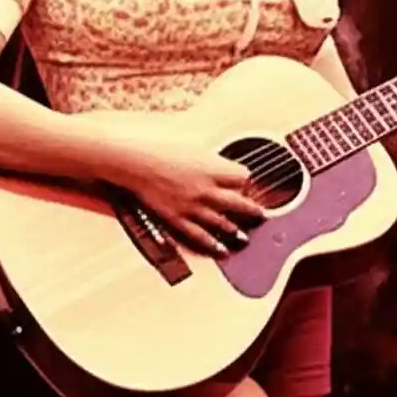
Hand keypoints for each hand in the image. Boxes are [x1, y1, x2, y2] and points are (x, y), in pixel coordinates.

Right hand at [109, 130, 265, 256]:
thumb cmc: (159, 149)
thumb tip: (217, 165)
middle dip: (252, 211)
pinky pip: (200, 235)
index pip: (242, 177)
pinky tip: (221, 249)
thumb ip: (207, 160)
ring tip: (244, 237)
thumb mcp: (190, 147)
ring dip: (236, 231)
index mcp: (212, 167)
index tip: (243, 184)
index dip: (244, 181)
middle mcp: (207, 188)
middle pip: (240, 203)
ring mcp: (194, 206)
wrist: (136, 162)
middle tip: (260, 216)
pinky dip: (213, 244)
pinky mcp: (179, 218)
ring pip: (223, 222)